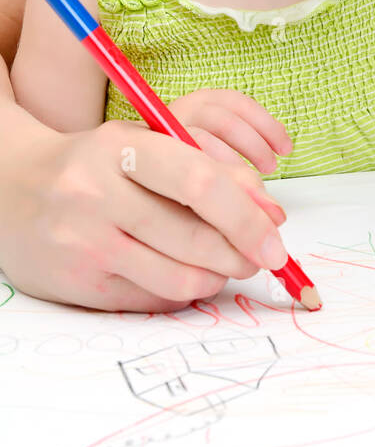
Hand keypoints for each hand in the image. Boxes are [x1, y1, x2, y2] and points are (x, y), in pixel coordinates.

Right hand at [0, 96, 293, 313]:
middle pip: (195, 236)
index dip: (247, 216)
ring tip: (224, 266)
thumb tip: (270, 214)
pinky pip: (153, 301)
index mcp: (121, 147)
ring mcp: (85, 242)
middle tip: (261, 258)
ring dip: (217, 278)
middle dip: (242, 254)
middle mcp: (97, 194)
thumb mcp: (145, 146)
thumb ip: (207, 168)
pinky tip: (183, 276)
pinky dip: (183, 293)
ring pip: (179, 278)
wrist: (12, 189)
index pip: (199, 181)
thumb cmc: (96, 165)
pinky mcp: (80, 284)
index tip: (276, 240)